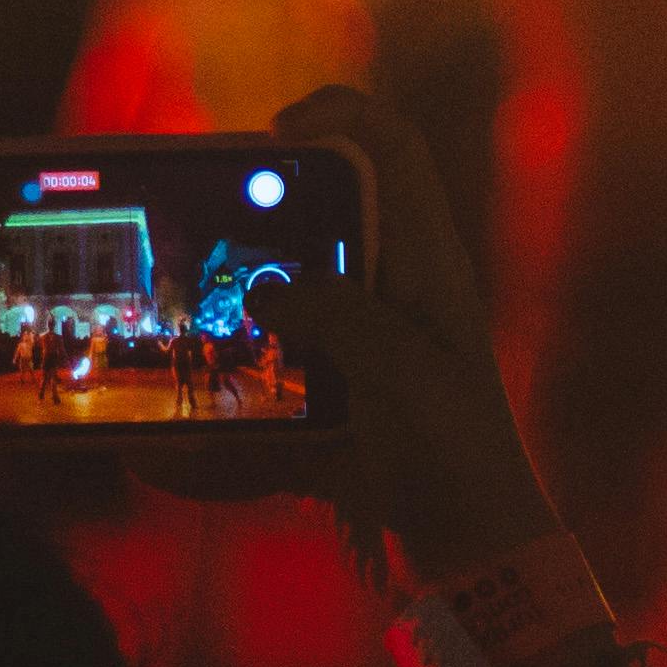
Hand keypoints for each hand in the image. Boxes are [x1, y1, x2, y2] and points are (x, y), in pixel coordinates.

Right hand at [211, 86, 557, 568]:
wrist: (476, 551)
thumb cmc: (458, 459)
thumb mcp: (405, 378)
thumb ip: (342, 320)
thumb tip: (269, 292)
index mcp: (430, 264)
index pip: (394, 151)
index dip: (339, 116)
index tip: (272, 134)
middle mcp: (401, 287)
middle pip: (332, 207)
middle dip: (268, 204)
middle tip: (205, 219)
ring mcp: (370, 338)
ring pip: (298, 280)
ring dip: (247, 286)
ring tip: (191, 303)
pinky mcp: (344, 388)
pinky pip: (281, 359)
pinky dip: (241, 370)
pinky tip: (194, 406)